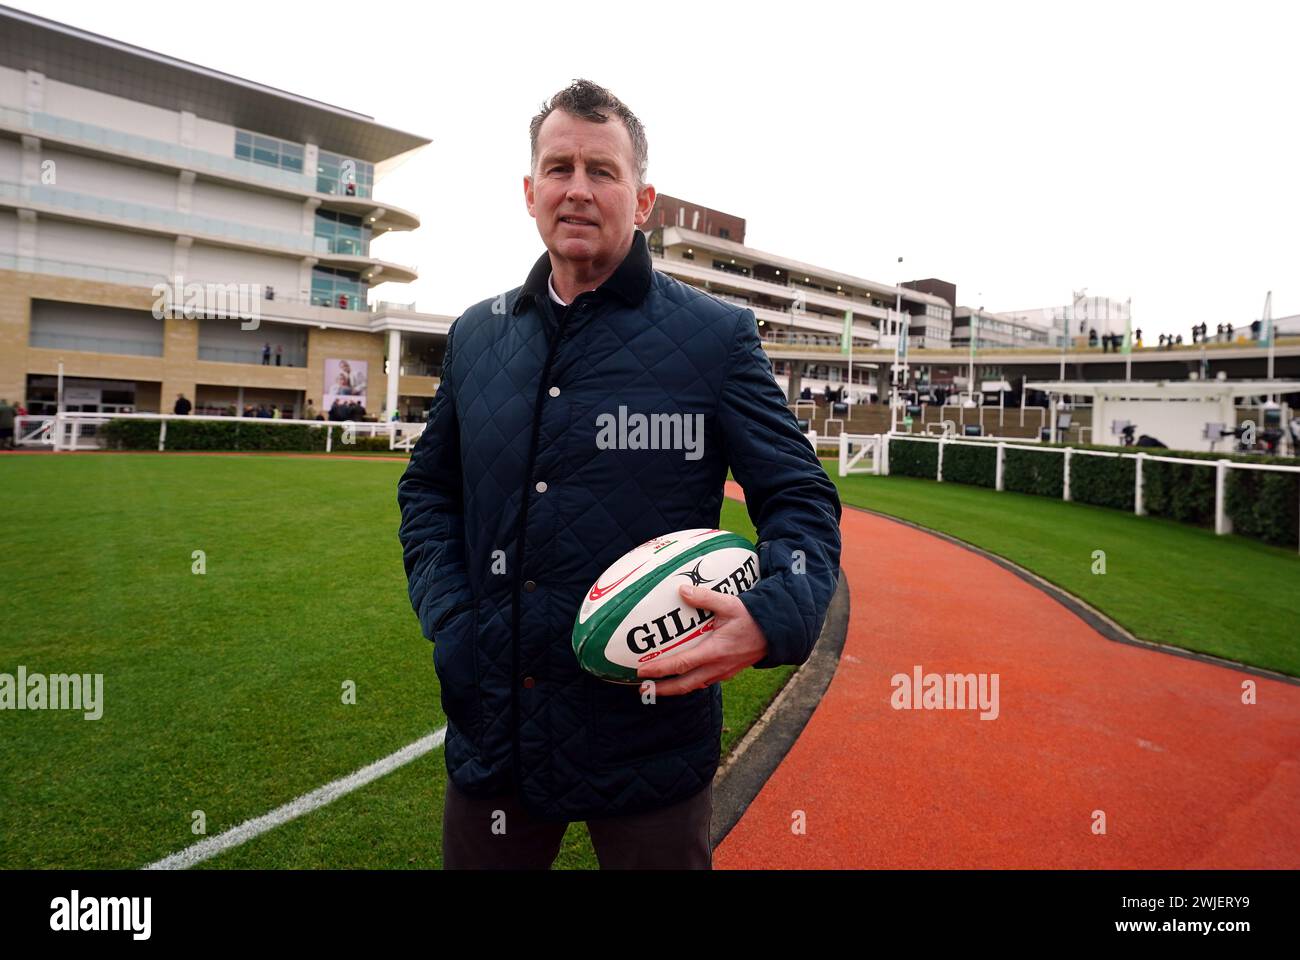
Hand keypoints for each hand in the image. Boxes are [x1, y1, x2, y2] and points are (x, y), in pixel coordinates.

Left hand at [636, 584, 768, 695]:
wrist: (778, 632)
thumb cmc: (753, 617)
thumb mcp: (729, 603)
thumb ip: (705, 597)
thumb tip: (682, 590)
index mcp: (714, 651)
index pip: (681, 664)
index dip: (660, 670)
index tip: (642, 671)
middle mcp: (717, 666)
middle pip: (684, 684)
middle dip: (662, 689)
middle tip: (642, 690)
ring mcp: (723, 672)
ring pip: (694, 686)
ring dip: (675, 688)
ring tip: (657, 688)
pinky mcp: (728, 672)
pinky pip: (704, 681)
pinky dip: (689, 683)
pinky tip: (682, 678)